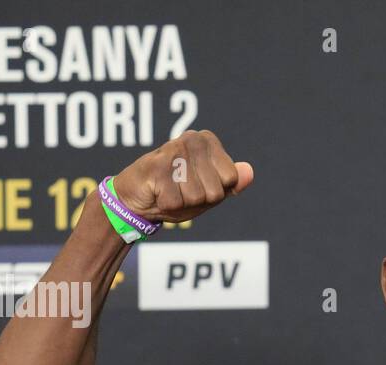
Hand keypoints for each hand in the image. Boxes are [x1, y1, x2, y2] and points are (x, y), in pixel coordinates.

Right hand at [109, 129, 253, 222]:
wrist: (135, 198)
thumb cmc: (175, 193)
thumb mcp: (209, 191)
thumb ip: (231, 183)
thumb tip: (249, 172)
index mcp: (207, 141)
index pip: (231, 179)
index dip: (215, 192)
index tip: (197, 185)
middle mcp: (192, 139)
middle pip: (215, 191)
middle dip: (199, 200)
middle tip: (180, 190)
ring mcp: (175, 150)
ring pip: (197, 197)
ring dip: (182, 202)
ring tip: (169, 190)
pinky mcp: (157, 166)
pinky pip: (176, 201)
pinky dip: (167, 205)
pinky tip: (157, 192)